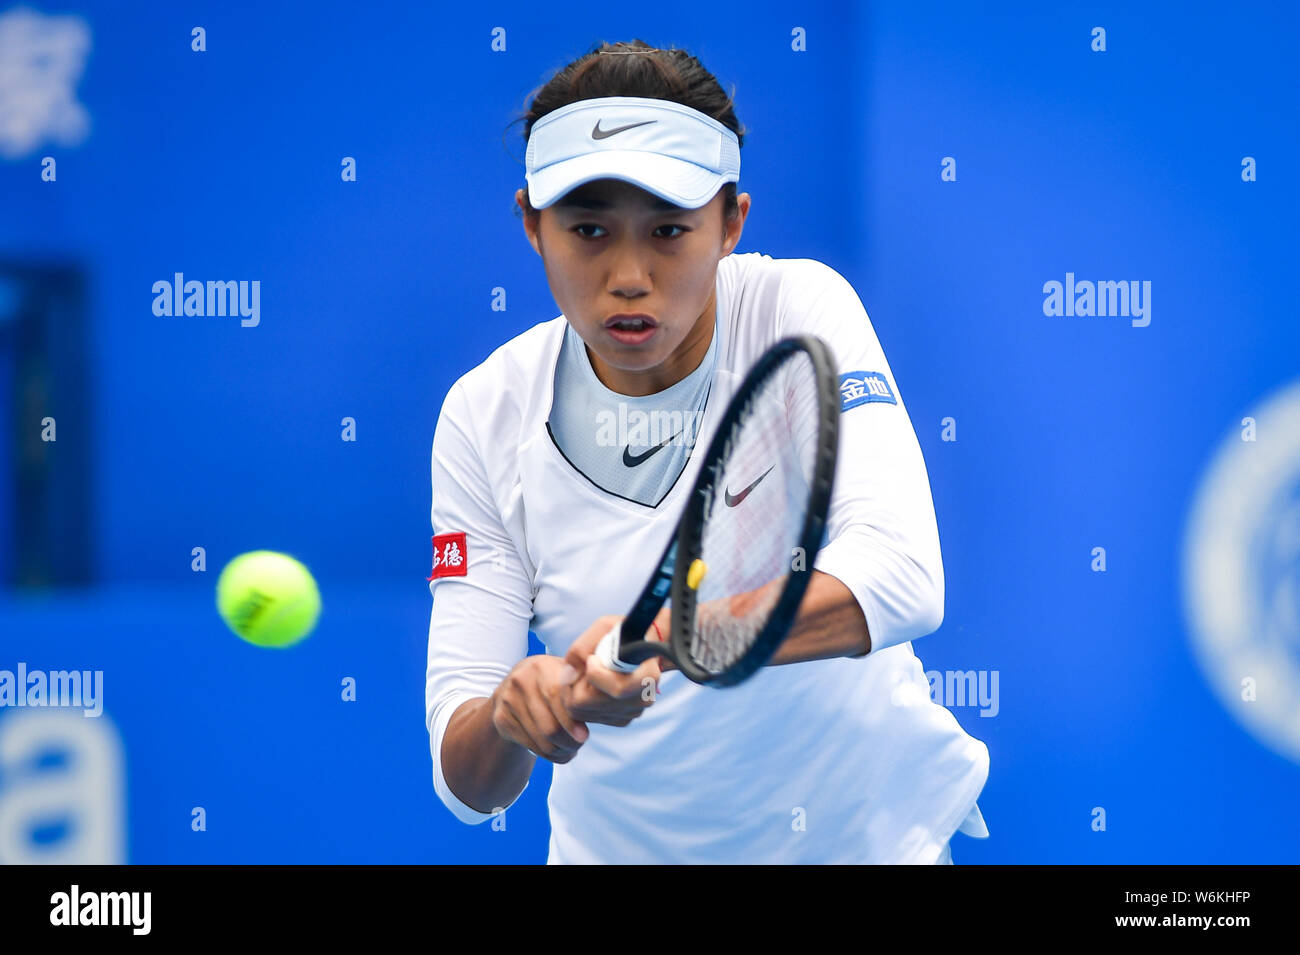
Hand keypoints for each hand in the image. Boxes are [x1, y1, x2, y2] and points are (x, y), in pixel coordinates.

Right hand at [489, 654, 588, 763]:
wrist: (510, 690)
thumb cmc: (549, 684)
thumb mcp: (563, 678)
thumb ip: (582, 690)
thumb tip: (603, 713)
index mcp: (543, 667)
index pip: (560, 702)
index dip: (573, 723)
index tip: (584, 736)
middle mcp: (522, 681)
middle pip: (550, 727)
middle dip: (569, 742)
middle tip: (579, 744)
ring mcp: (508, 700)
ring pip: (542, 740)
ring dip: (560, 751)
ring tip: (570, 749)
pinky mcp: (502, 718)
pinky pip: (530, 745)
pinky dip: (548, 755)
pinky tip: (556, 751)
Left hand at [562, 612, 673, 726]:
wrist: (638, 645)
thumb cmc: (623, 633)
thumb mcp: (605, 627)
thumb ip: (583, 648)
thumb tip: (568, 677)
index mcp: (647, 677)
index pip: (615, 689)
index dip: (593, 672)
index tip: (593, 658)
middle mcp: (642, 699)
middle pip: (587, 703)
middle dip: (575, 684)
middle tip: (583, 666)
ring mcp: (631, 712)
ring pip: (582, 712)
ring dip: (575, 692)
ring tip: (587, 674)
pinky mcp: (620, 720)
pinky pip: (586, 717)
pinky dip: (581, 702)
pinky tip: (591, 685)